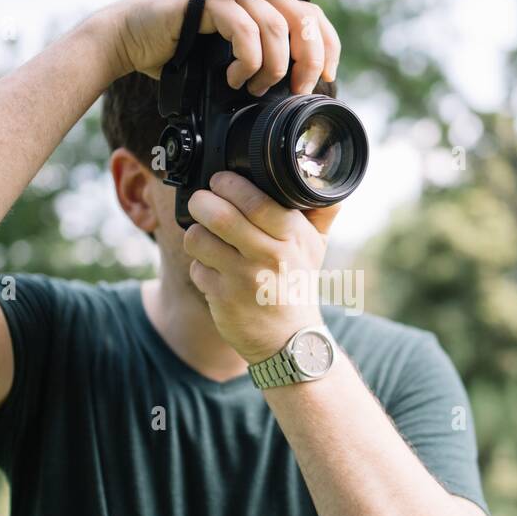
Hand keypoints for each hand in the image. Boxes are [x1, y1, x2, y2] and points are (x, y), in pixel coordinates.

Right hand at [109, 0, 340, 95]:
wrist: (130, 41)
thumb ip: (261, 66)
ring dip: (272, 67)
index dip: (328, 46)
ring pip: (277, 26)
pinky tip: (233, 78)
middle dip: (308, 59)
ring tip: (254, 88)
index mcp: (263, 4)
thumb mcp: (231, 65)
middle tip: (296, 90)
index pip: (313, 15)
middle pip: (304, 17)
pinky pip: (245, 29)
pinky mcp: (211, 0)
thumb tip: (293, 95)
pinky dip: (246, 61)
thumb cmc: (178, 57)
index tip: (328, 78)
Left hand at [184, 171, 340, 363]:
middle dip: (201, 201)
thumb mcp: (315, 248)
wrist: (288, 340)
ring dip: (195, 234)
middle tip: (201, 202)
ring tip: (205, 236)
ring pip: (198, 238)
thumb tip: (320, 174)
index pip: (254, 200)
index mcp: (292, 237)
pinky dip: (199, 265)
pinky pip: (196, 267)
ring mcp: (243, 278)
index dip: (229, 184)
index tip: (220, 181)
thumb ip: (319, 211)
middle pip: (219, 215)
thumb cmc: (297, 286)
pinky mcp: (222, 298)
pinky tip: (213, 270)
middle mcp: (268, 256)